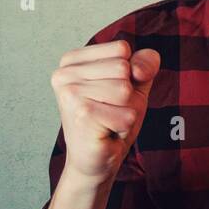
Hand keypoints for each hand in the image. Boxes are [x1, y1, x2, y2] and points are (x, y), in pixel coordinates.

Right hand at [49, 39, 159, 183]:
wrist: (97, 159)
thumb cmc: (113, 118)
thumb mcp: (135, 84)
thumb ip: (144, 64)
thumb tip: (137, 69)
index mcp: (72, 60)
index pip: (121, 49)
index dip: (129, 74)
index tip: (110, 93)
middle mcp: (64, 74)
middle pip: (123, 68)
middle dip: (128, 95)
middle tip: (110, 110)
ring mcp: (70, 94)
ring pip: (125, 91)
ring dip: (126, 111)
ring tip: (108, 121)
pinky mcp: (82, 116)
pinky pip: (127, 114)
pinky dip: (124, 127)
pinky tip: (107, 133)